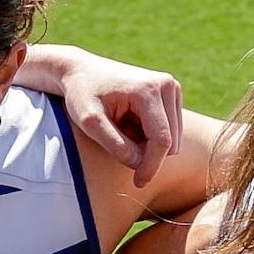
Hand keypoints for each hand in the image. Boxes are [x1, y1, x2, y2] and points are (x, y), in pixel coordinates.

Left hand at [57, 59, 184, 183]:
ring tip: (121, 129)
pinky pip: (168, 130)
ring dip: (147, 144)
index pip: (161, 140)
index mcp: (149, 90)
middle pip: (170, 142)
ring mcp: (172, 88)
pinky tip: (129, 123)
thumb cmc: (82, 94)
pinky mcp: (171, 94)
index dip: (151, 166)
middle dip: (147, 154)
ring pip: (172, 138)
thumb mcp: (90, 122)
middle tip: (116, 145)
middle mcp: (167, 85)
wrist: (81, 70)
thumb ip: (114, 144)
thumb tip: (139, 164)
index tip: (138, 183)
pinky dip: (149, 135)